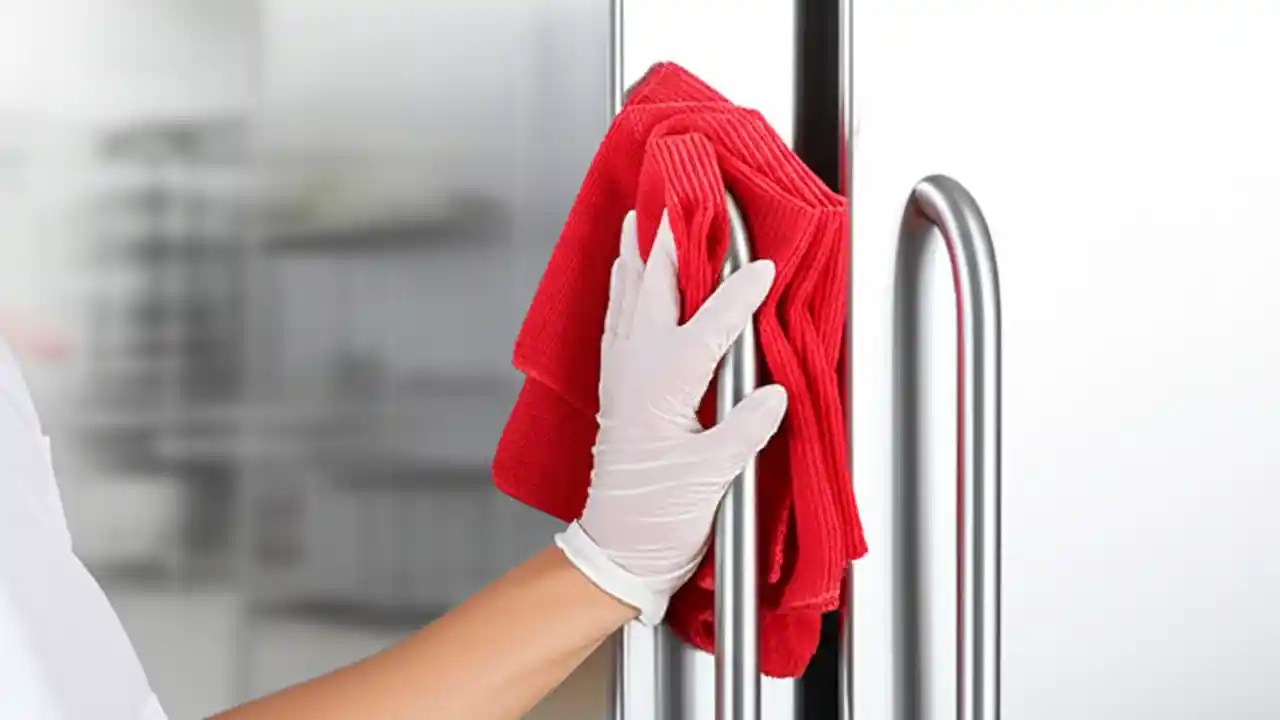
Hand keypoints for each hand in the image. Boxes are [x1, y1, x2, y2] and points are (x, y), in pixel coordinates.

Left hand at [555, 211, 786, 623]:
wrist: (618, 546)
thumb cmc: (661, 516)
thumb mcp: (712, 476)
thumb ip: (744, 429)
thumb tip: (773, 392)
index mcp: (665, 387)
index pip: (709, 325)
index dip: (737, 293)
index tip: (763, 265)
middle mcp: (637, 372)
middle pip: (652, 293)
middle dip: (666, 244)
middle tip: (677, 200)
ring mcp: (621, 377)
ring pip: (626, 301)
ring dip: (633, 258)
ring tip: (636, 219)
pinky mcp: (616, 389)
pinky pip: (615, 323)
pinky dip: (620, 291)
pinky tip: (621, 279)